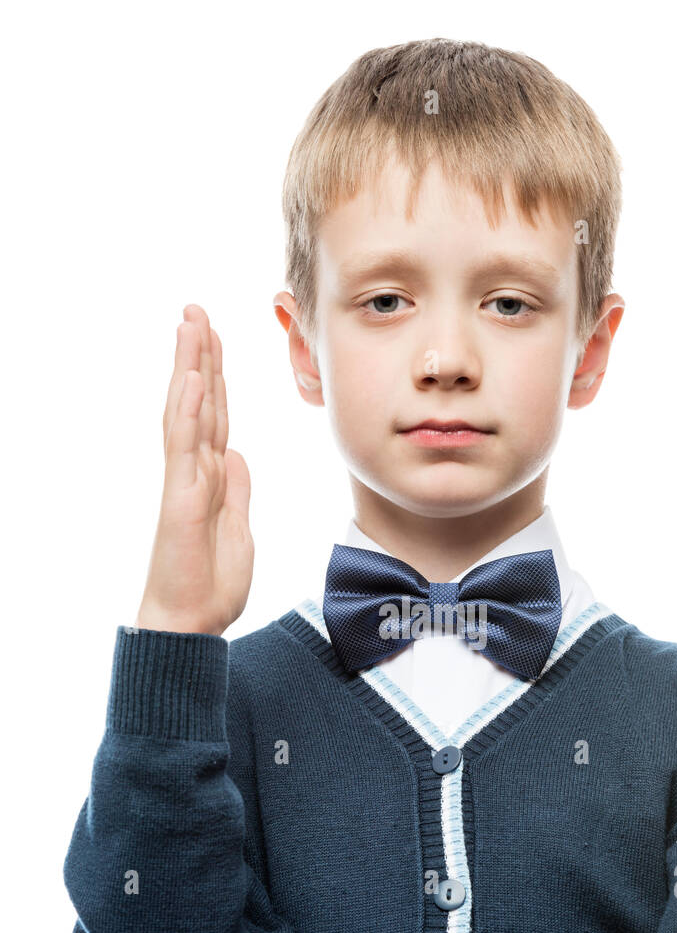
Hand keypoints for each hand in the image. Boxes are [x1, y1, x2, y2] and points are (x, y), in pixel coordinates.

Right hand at [135, 303, 253, 636]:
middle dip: (198, 354)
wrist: (192, 622)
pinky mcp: (181, 499)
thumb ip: (236, 488)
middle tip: (196, 309)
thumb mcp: (239, 527)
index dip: (214, 374)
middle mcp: (195, 470)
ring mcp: (185, 481)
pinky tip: (191, 380)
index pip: (214, 413)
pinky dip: (188, 412)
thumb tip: (235, 454)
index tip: (213, 335)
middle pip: (197, 401)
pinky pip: (184, 448)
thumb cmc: (211, 583)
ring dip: (189, 367)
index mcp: (212, 475)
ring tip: (190, 324)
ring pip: (186, 412)